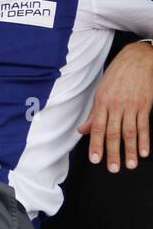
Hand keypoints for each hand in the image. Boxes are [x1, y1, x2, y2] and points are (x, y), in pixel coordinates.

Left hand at [78, 40, 152, 170]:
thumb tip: (83, 130)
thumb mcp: (101, 91)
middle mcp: (116, 105)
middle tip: (113, 168)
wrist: (137, 59)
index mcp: (102, 102)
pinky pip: (144, 125)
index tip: (95, 159)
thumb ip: (93, 113)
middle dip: (113, 152)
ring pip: (130, 132)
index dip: (96, 145)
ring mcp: (132, 105)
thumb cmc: (117, 75)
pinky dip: (144, 140)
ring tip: (130, 164)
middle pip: (113, 132)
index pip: (97, 127)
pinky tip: (143, 151)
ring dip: (130, 150)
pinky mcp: (145, 104)